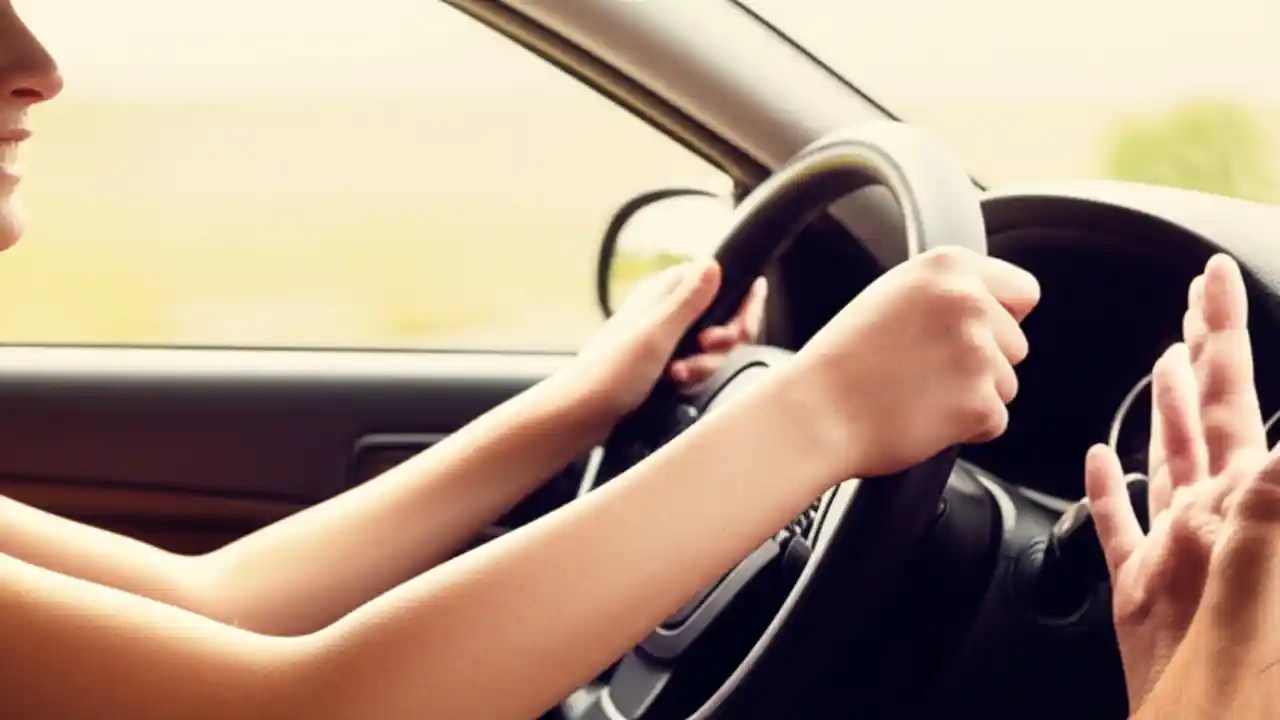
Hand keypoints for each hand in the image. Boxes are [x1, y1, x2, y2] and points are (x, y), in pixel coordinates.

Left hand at [567, 260, 766, 426]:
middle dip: (724, 340)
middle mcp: (668, 308)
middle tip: (706, 349)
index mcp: (665, 290)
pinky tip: (676, 384)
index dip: (741, 303)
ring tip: (680, 374)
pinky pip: (697, 366)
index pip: (722, 279)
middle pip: (725, 316)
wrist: (581, 413)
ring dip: (705, 364)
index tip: (741, 328)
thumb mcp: (655, 335)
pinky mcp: (666, 361)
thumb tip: (714, 265)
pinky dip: (693, 376)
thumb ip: (688, 302)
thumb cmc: (609, 373)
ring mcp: (668, 336)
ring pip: (713, 346)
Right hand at [789, 246, 1039, 478]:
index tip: (963, 335)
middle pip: (1015, 343)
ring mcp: (978, 352)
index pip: (1022, 291)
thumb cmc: (845, 361)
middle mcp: (969, 301)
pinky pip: (994, 420)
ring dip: (971, 395)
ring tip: (918, 392)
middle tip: (924, 369)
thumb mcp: (894, 295)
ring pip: (1006, 383)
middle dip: (981, 362)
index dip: (998, 318)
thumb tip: (1001, 309)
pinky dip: (965, 428)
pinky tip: (923, 415)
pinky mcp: (979, 402)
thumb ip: (949, 291)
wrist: (815, 413)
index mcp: (947, 266)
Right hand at [1086, 254, 1269, 710]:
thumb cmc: (1239, 691)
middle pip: (1206, 418)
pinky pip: (1123, 528)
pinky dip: (1111, 490)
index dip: (1224, 335)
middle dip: (1203, 353)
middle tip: (1196, 302)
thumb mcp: (1258, 580)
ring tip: (1162, 365)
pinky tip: (1102, 464)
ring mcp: (1179, 558)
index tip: (1215, 279)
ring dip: (1164, 410)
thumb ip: (1269, 503)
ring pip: (1171, 463)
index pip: (1232, 401)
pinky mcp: (1144, 597)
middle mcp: (1212, 524)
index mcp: (1238, 510)